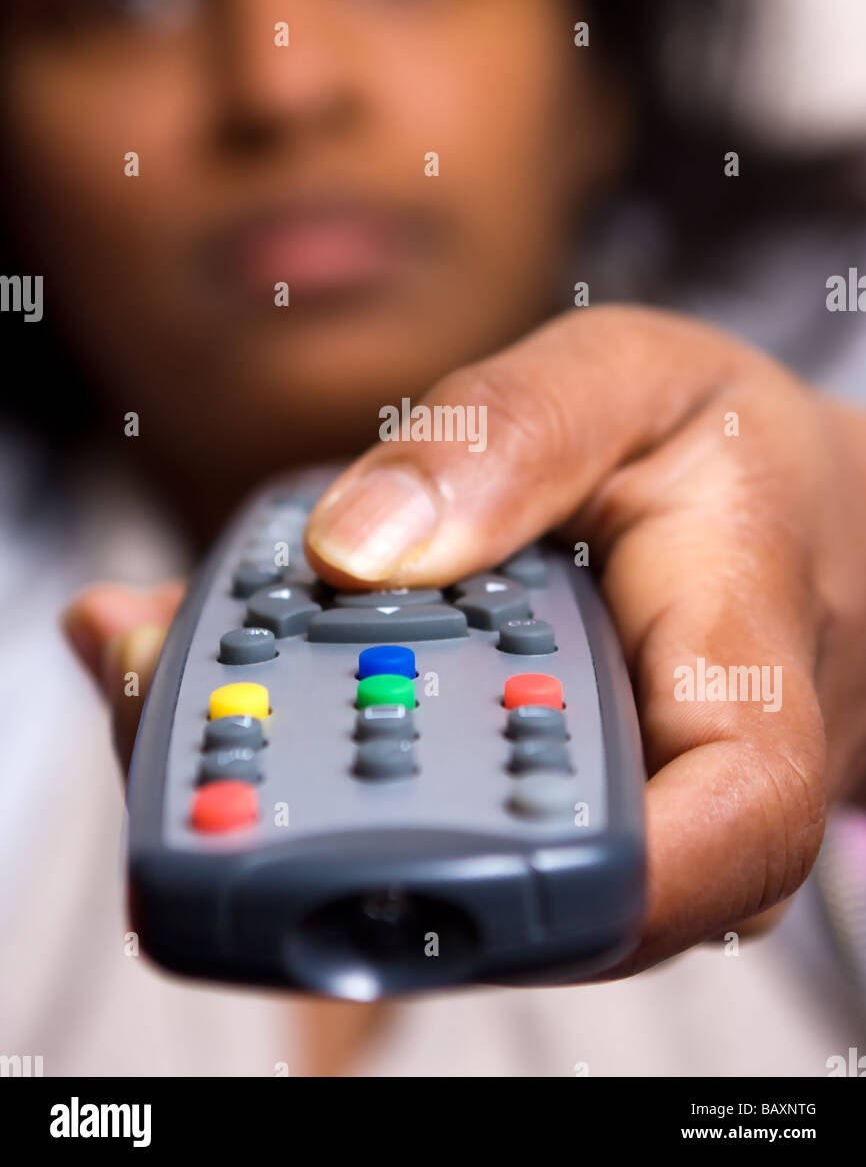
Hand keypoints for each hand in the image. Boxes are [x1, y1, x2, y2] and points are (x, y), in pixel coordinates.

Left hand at [62, 305, 865, 976]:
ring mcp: (583, 820)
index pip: (712, 842)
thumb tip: (361, 541)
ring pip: (432, 854)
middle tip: (166, 678)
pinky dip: (295, 730)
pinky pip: (409, 801)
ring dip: (278, 766)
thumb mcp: (636, 380)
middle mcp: (664, 805)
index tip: (364, 822)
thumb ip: (513, 435)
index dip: (546, 871)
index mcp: (744, 698)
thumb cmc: (728, 457)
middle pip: (500, 872)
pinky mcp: (516, 800)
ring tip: (160, 648)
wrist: (770, 520)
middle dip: (312, 799)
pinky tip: (205, 648)